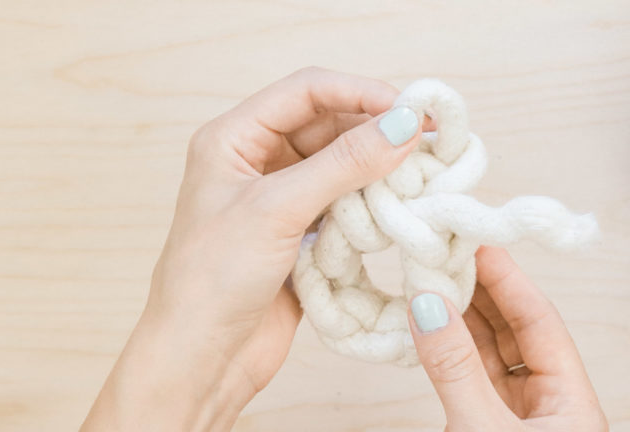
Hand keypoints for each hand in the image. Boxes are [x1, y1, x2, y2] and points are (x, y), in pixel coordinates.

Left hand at [82, 68, 422, 430]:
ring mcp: (279, 199)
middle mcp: (255, 162)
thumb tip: (403, 125)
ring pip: (340, 165)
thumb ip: (343, 164)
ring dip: (377, 169)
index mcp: (232, 139)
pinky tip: (397, 207)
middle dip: (376, 131)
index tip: (410, 110)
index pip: (306, 91)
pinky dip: (370, 203)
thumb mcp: (276, 211)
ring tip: (421, 174)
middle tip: (429, 142)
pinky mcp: (298, 235)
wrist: (200, 360)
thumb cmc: (211, 281)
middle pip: (328, 124)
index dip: (360, 92)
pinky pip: (343, 203)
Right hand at [408, 246, 606, 430]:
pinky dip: (447, 354)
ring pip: (487, 356)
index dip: (508, 280)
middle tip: (447, 255)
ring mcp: (513, 421)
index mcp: (572, 404)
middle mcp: (547, 408)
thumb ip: (456, 369)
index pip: (541, 324)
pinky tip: (428, 326)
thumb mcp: (482, 428)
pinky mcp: (483, 431)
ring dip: (459, 320)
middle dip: (480, 293)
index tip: (477, 243)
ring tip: (431, 281)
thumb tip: (428, 305)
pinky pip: (467, 381)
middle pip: (515, 334)